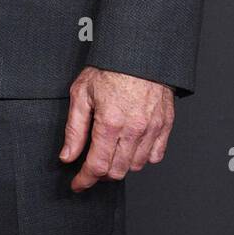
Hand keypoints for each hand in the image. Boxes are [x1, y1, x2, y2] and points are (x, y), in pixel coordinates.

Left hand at [59, 67, 174, 191]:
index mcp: (110, 122)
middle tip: (92, 165)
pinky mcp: (165, 125)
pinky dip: (142, 157)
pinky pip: (155, 155)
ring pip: (135, 166)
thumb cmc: (110, 67)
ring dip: (120, 166)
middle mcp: (133, 129)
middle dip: (101, 174)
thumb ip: (74, 129)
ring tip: (111, 152)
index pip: (97, 166)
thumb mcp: (82, 93)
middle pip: (117, 171)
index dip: (85, 180)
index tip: (78, 184)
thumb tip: (68, 156)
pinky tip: (131, 147)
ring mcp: (152, 128)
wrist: (140, 50)